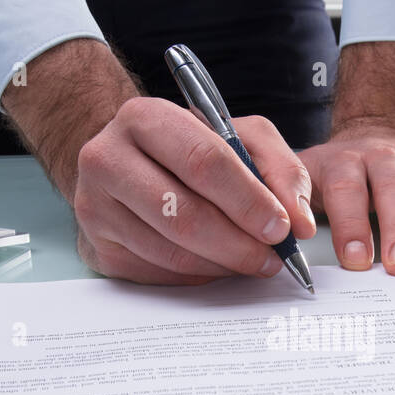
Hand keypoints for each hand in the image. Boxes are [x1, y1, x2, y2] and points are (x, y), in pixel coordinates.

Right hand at [72, 98, 316, 284]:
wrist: (124, 165)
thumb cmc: (189, 150)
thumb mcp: (241, 138)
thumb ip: (280, 170)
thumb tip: (299, 221)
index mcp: (144, 118)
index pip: (202, 162)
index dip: (248, 200)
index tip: (281, 227)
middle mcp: (107, 159)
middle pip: (183, 213)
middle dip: (239, 243)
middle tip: (273, 257)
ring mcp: (95, 207)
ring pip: (171, 252)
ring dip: (223, 265)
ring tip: (252, 261)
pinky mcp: (98, 249)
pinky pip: (158, 275)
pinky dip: (198, 276)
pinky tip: (217, 264)